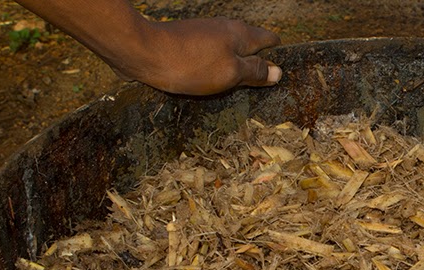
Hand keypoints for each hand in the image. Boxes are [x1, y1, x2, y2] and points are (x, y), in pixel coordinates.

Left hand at [119, 17, 281, 95]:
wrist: (143, 52)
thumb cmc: (190, 64)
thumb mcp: (229, 73)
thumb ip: (255, 72)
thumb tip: (277, 72)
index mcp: (241, 34)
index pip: (270, 39)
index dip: (278, 55)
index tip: (280, 73)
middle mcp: (225, 28)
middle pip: (250, 44)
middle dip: (257, 62)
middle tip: (261, 85)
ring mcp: (205, 33)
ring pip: (230, 49)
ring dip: (235, 66)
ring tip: (236, 87)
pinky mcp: (188, 42)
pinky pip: (211, 54)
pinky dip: (217, 67)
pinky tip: (210, 81)